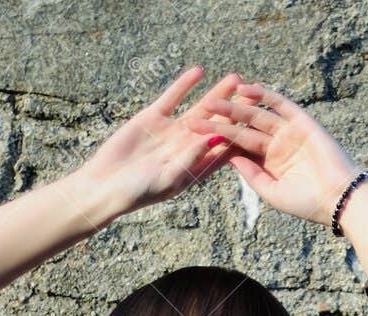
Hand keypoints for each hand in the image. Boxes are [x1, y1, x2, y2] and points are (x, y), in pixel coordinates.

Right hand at [73, 65, 243, 219]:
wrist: (104, 185)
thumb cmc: (138, 193)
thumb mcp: (168, 178)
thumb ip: (190, 159)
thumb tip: (215, 139)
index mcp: (197, 167)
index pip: (227, 150)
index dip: (245, 136)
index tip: (263, 124)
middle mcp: (189, 148)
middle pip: (219, 125)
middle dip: (238, 110)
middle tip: (257, 93)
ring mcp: (172, 131)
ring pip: (200, 109)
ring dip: (217, 94)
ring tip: (235, 77)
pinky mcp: (152, 118)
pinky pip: (172, 98)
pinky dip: (184, 85)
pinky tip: (198, 71)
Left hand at [181, 81, 362, 225]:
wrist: (339, 198)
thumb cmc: (307, 203)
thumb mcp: (272, 192)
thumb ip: (251, 174)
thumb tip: (228, 157)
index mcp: (268, 163)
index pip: (238, 147)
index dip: (217, 139)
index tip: (194, 134)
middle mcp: (276, 145)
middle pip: (243, 128)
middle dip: (221, 120)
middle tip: (197, 112)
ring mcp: (288, 132)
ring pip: (257, 114)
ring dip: (236, 105)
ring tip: (214, 100)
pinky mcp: (302, 122)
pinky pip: (280, 104)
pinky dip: (264, 95)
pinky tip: (246, 88)